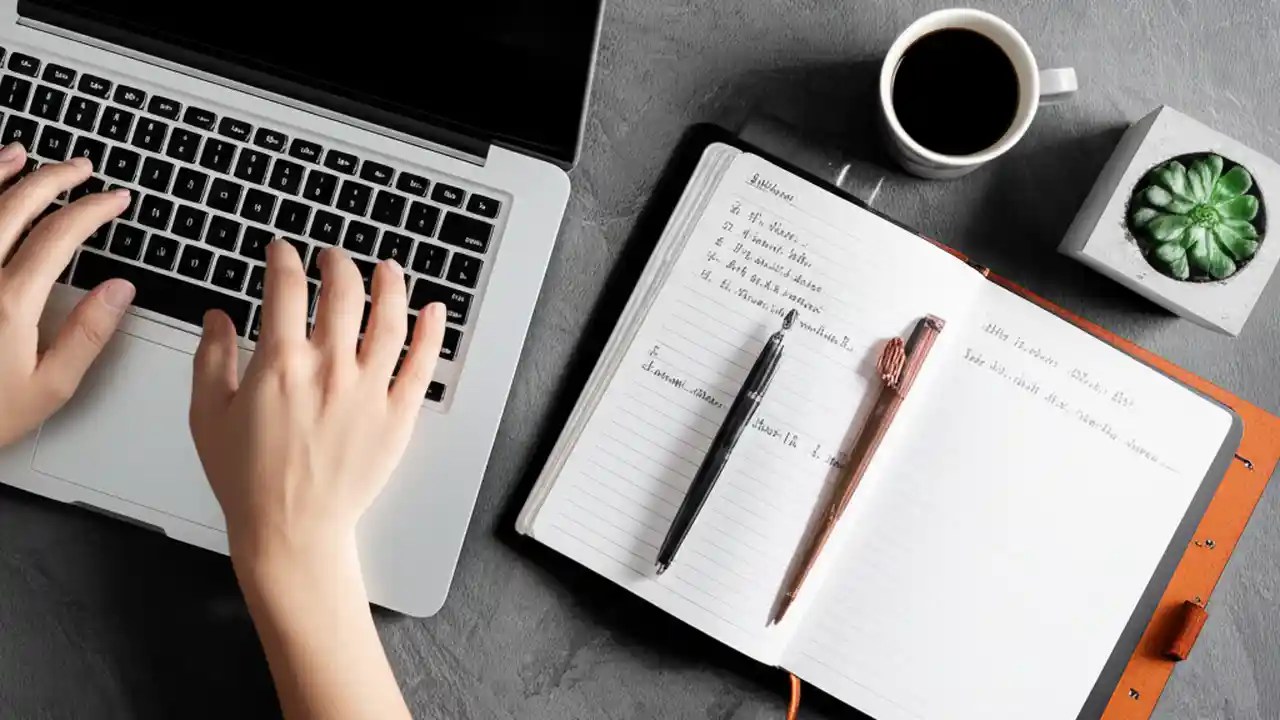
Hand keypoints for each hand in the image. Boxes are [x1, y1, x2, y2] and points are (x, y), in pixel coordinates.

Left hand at [0, 147, 132, 448]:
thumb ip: (87, 334)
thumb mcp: (49, 389)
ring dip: (1, 173)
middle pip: (15, 206)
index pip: (59, 236)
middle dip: (55, 179)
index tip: (115, 199)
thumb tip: (120, 290)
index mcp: (9, 303)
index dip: (92, 210)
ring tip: (23, 155)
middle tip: (81, 168)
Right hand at [189, 240, 445, 567]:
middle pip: (343, 293)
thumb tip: (216, 316)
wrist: (292, 530)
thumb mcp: (209, 415)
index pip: (286, 288)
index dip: (283, 259)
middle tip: (332, 257)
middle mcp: (329, 370)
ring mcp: (368, 391)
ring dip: (390, 285)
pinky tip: (434, 310)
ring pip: (390, 320)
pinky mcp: (397, 415)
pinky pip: (421, 364)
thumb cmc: (249, 480)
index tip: (282, 252)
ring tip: (386, 269)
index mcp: (280, 365)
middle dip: (337, 264)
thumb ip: (211, 357)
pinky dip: (432, 332)